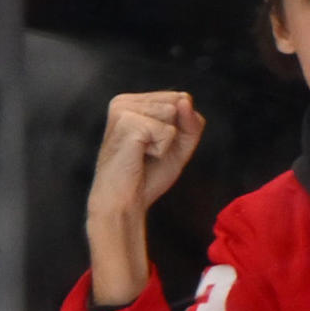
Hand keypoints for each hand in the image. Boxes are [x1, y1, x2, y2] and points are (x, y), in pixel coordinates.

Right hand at [85, 89, 204, 308]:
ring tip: (145, 163)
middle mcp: (122, 101)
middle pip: (179, 104)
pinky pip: (168, 132)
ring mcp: (122, 112)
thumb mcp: (177, 151)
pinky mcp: (126, 127)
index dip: (181, 131)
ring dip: (169, 146)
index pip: (181, 100)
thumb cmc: (144, 183)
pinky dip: (163, 152)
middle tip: (152, 162)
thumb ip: (189, 122)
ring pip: (174, 116)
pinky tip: (140, 164)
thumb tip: (187, 101)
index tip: (156, 155)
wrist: (119, 210)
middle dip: (177, 137)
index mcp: (131, 101)